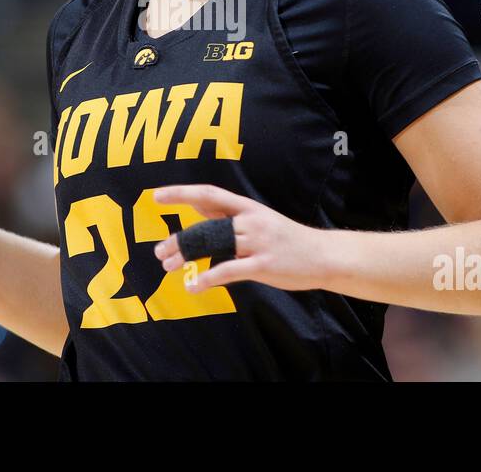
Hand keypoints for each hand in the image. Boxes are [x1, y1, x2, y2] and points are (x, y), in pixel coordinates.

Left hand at [150, 184, 327, 293]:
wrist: (324, 255)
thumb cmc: (286, 239)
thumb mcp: (258, 219)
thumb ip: (228, 214)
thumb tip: (197, 205)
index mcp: (247, 208)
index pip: (209, 194)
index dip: (182, 193)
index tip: (156, 196)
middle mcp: (250, 221)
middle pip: (205, 225)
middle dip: (178, 239)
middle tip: (158, 252)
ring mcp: (257, 243)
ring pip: (213, 245)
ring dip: (186, 256)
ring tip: (168, 267)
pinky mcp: (263, 265)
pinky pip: (229, 271)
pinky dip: (208, 279)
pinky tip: (193, 286)